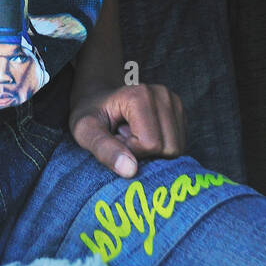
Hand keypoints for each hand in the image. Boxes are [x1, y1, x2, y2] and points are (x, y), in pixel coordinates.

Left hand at [69, 82, 185, 178]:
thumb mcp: (85, 131)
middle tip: (124, 138)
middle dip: (145, 153)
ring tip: (132, 136)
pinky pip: (180, 145)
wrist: (98, 96)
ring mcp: (174, 101)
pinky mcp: (179, 112)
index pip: (151, 144)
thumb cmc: (90, 114)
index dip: (131, 151)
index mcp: (140, 95)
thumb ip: (105, 150)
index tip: (115, 137)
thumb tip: (131, 171)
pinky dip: (162, 147)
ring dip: (154, 151)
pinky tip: (144, 135)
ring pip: (177, 148)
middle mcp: (162, 94)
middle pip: (170, 148)